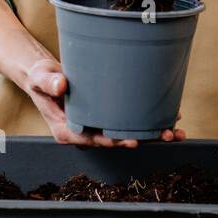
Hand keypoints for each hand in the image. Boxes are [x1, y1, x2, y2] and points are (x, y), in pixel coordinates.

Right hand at [23, 56, 185, 147]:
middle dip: (142, 139)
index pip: (93, 139)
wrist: (46, 76)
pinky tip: (169, 117)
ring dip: (151, 134)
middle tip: (165, 135)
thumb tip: (60, 85)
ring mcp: (97, 126)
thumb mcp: (40, 78)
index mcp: (68, 130)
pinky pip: (128, 122)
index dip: (114, 141)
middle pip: (115, 140)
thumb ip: (48, 82)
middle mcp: (85, 132)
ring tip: (176, 132)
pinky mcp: (106, 116)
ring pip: (126, 134)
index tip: (132, 140)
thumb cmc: (41, 78)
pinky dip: (148, 121)